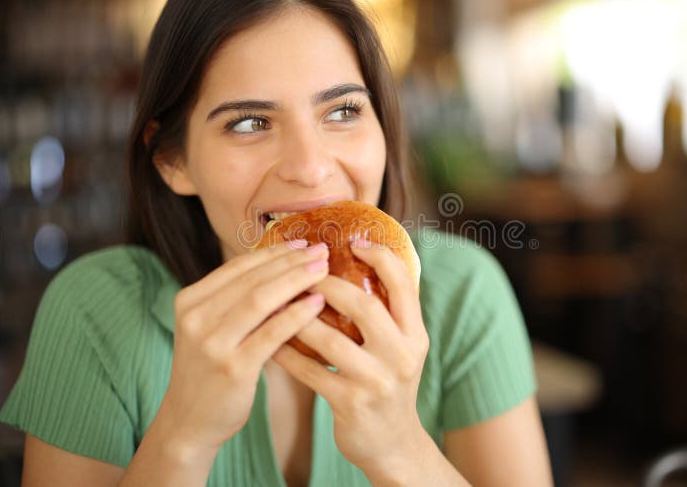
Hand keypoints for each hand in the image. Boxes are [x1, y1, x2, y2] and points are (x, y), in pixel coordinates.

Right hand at [157, 239, 329, 456]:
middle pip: (252, 279)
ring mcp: (212, 343)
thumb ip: (236, 301)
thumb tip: (283, 268)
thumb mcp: (211, 328)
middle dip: (290, 261)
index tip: (302, 242)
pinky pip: (272, 333)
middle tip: (322, 249)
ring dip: (296, 280)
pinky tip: (318, 303)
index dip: (272, 252)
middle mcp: (196, 317)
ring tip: (324, 269)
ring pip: (261, 300)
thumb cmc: (210, 370)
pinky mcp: (233, 367)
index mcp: (190, 301)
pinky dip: (297, 315)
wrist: (189, 422)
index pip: (237, 267)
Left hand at [272, 237, 429, 479]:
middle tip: (304, 273)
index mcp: (415, 335)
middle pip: (365, 306)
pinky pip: (310, 370)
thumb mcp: (401, 349)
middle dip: (329, 285)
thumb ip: (388, 314)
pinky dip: (287, 352)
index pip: (403, 284)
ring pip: (330, 338)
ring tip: (278, 301)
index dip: (379, 257)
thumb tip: (362, 262)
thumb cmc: (388, 384)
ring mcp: (376, 381)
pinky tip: (271, 339)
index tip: (354, 241)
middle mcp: (401, 355)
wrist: (392, 444)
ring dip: (298, 317)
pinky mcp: (350, 403)